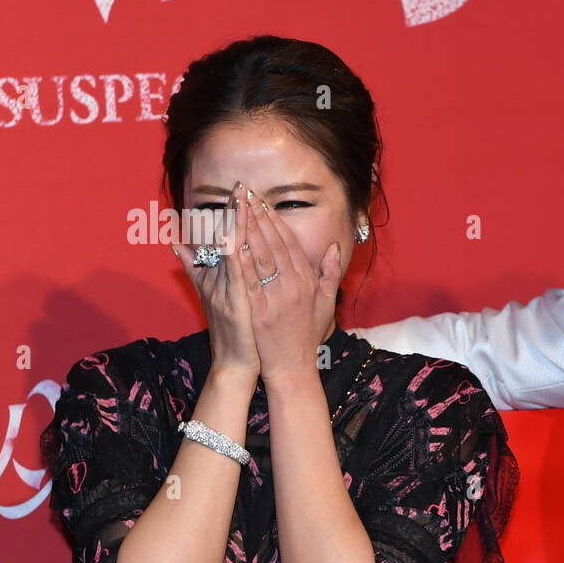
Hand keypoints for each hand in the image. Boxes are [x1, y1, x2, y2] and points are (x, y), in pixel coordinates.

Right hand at [171, 181, 258, 380]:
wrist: (235, 365)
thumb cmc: (232, 332)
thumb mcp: (209, 297)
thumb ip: (193, 269)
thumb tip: (174, 242)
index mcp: (213, 277)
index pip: (218, 240)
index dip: (225, 215)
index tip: (233, 190)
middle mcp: (215, 280)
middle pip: (221, 241)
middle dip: (230, 212)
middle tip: (238, 185)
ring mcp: (224, 291)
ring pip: (228, 253)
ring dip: (235, 225)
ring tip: (241, 200)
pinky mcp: (234, 303)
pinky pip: (236, 273)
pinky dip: (236, 254)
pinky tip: (240, 235)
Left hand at [240, 186, 341, 382]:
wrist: (293, 367)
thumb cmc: (307, 337)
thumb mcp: (326, 304)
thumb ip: (329, 273)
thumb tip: (334, 246)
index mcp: (308, 282)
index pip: (289, 244)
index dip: (275, 221)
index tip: (262, 203)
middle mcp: (294, 286)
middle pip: (274, 243)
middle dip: (258, 216)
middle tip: (244, 194)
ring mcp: (276, 298)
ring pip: (260, 256)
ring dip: (247, 229)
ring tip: (235, 207)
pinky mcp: (259, 311)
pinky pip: (247, 279)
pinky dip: (238, 259)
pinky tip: (229, 241)